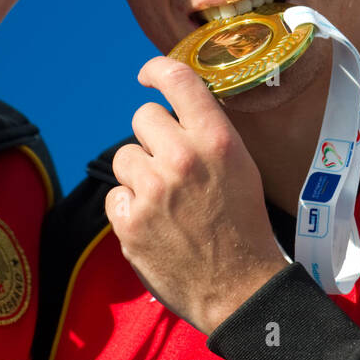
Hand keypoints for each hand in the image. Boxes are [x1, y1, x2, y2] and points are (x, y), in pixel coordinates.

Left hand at [107, 56, 286, 334]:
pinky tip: (155, 225)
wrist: (240, 289)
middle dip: (152, 137)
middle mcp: (182, 158)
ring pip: (124, 157)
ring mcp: (152, 190)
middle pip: (142, 117)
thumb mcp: (240, 167)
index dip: (156, 70)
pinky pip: (116, 195)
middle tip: (171, 165)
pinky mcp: (130, 222)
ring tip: (166, 202)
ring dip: (139, 175)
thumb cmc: (244, 226)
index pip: (178, 79)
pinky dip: (130, 208)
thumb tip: (174, 110)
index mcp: (216, 140)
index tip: (146, 76)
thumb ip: (207, 134)